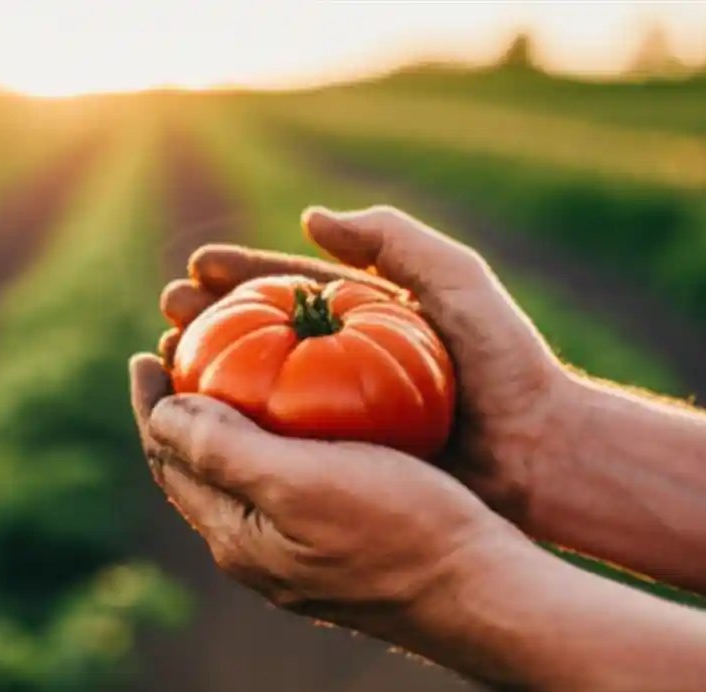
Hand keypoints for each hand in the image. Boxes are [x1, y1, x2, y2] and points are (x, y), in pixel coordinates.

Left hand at [129, 355, 532, 660]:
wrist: (481, 589)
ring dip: (226, 420)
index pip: (169, 459)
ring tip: (231, 368)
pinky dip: (276, 435)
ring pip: (241, 473)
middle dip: (181, 408)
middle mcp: (257, 549)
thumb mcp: (300, 481)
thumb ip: (222, 450)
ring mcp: (297, 550)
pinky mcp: (338, 542)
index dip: (153, 402)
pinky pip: (286, 478)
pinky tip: (305, 407)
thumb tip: (161, 412)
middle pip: (198, 468)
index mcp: (236, 535)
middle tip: (183, 347)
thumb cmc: (399, 527)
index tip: (150, 348)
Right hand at [157, 205, 571, 525]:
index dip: (239, 274)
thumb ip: (393, 240)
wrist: (540, 453)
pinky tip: (204, 429)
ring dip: (211, 376)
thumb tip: (313, 216)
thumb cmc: (503, 363)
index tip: (194, 266)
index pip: (289, 285)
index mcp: (369, 317)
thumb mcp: (456, 281)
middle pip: (262, 333)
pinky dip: (242, 434)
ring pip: (262, 392)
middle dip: (209, 320)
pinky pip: (284, 445)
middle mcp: (348, 364)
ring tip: (168, 366)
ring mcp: (345, 415)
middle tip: (166, 315)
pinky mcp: (349, 462)